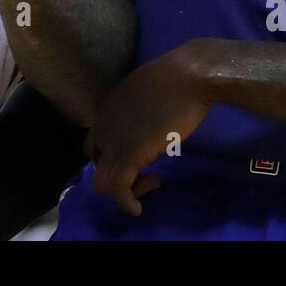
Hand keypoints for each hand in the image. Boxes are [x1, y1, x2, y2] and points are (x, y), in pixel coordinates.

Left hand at [88, 43, 213, 215]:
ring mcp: (113, 139)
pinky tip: (137, 209)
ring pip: (102, 181)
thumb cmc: (177, 79)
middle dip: (117, 172)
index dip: (114, 154)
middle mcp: (102, 124)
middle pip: (96, 161)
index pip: (96, 141)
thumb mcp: (147, 93)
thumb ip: (139, 111)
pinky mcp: (128, 154)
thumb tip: (148, 122)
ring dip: (123, 191)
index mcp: (107, 108)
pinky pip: (117, 188)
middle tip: (146, 173)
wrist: (189, 76)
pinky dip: (125, 202)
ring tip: (151, 183)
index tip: (142, 157)